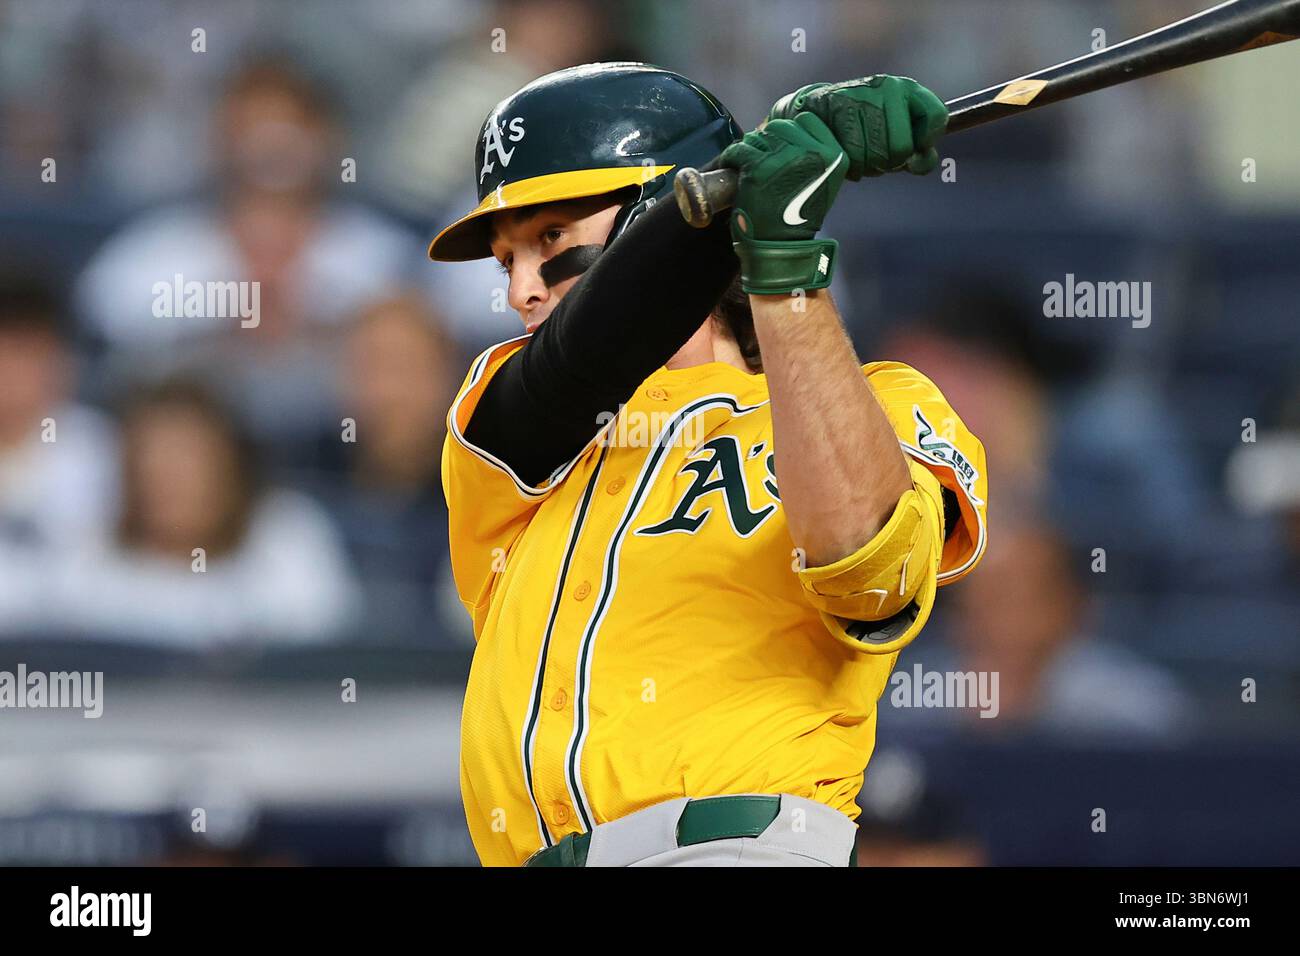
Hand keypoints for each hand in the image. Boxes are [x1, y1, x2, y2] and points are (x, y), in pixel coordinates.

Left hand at [717, 112, 846, 293]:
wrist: (780, 247)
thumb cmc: (798, 217)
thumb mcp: (822, 182)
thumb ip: (814, 154)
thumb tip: (790, 129)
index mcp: (834, 155)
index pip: (807, 120)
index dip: (790, 131)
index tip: (781, 146)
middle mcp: (814, 153)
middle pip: (782, 125)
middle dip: (770, 139)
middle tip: (763, 159)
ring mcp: (785, 158)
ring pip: (760, 135)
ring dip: (752, 148)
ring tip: (750, 166)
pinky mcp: (759, 168)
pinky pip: (740, 149)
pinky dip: (732, 156)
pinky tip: (733, 165)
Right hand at [769, 75, 947, 178]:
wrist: (817, 111)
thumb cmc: (862, 128)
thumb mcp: (895, 137)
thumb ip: (917, 152)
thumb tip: (923, 161)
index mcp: (908, 89)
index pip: (936, 116)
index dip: (928, 140)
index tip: (915, 150)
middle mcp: (888, 87)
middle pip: (902, 147)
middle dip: (889, 162)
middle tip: (876, 157)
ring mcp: (863, 95)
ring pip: (876, 155)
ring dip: (867, 166)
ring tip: (858, 155)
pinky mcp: (838, 107)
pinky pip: (852, 154)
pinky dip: (850, 166)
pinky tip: (845, 155)